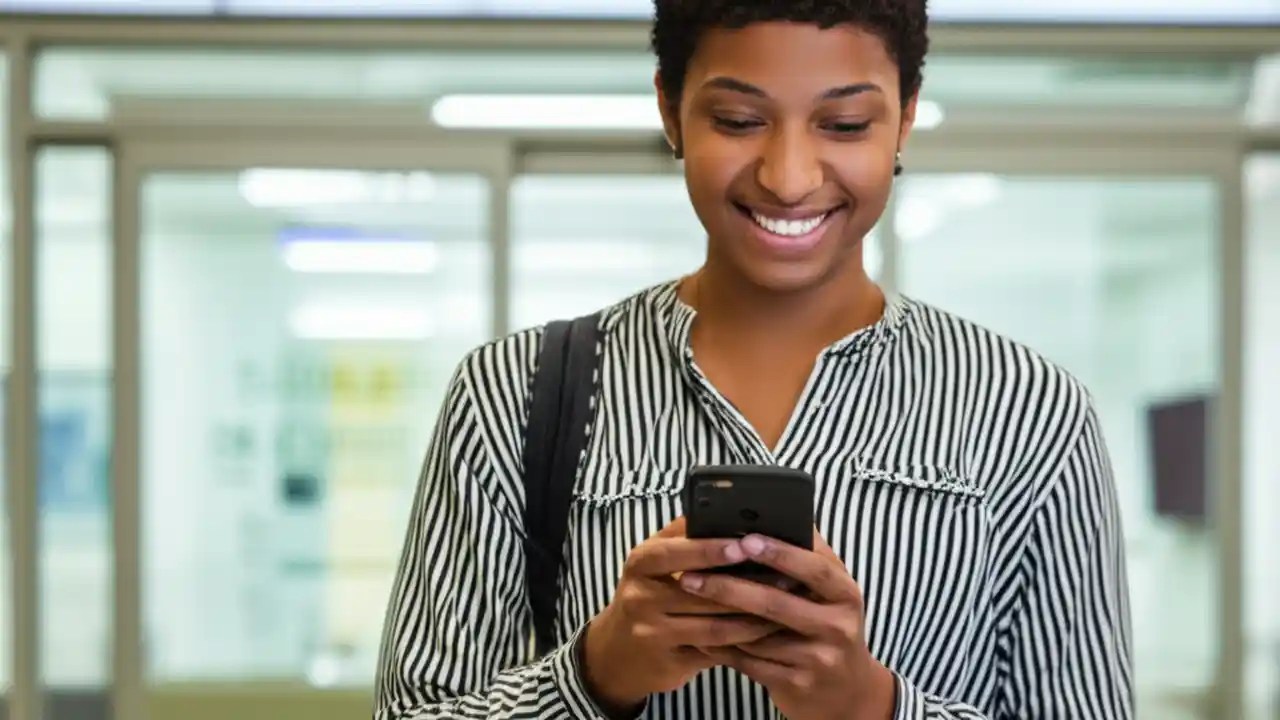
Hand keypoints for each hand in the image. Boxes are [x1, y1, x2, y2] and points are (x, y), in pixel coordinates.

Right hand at [583, 517, 782, 716]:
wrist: (618, 651)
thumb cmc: (649, 595)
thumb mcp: (655, 564)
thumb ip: (685, 540)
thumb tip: (731, 512)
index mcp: (641, 563)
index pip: (674, 552)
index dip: (710, 549)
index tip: (745, 543)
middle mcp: (640, 596)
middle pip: (700, 591)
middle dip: (747, 584)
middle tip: (786, 576)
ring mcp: (652, 632)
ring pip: (713, 624)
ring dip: (754, 615)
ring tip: (786, 603)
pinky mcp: (668, 661)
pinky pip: (715, 650)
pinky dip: (744, 640)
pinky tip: (768, 630)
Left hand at [681, 529, 896, 719]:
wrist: (846, 693)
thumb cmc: (829, 627)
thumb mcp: (832, 593)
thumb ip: (810, 557)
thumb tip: (778, 513)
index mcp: (845, 594)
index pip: (814, 568)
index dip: (780, 553)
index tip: (745, 539)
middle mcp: (837, 626)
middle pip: (776, 603)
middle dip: (729, 587)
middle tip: (691, 575)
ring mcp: (818, 659)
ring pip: (757, 636)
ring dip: (718, 618)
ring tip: (688, 600)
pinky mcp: (797, 684)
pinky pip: (751, 664)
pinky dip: (723, 650)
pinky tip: (700, 636)